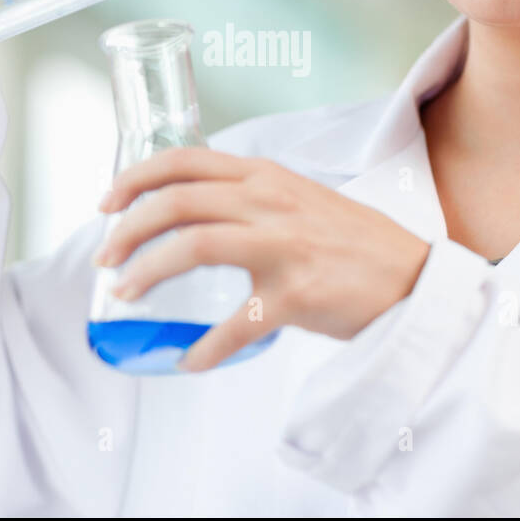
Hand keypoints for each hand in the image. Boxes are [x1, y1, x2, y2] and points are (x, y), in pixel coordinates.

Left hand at [92, 148, 432, 370]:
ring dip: (146, 272)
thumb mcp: (299, 198)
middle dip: (127, 229)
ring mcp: (283, 245)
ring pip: (193, 246)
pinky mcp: (296, 294)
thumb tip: (193, 212)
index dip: (136, 177)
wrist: (414, 278)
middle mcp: (270, 202)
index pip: (186, 159)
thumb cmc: (354, 243)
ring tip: (125, 295)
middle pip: (177, 201)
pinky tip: (191, 360)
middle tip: (105, 257)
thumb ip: (251, 197)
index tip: (107, 201)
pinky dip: (205, 348)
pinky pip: (235, 325)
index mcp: (266, 176)